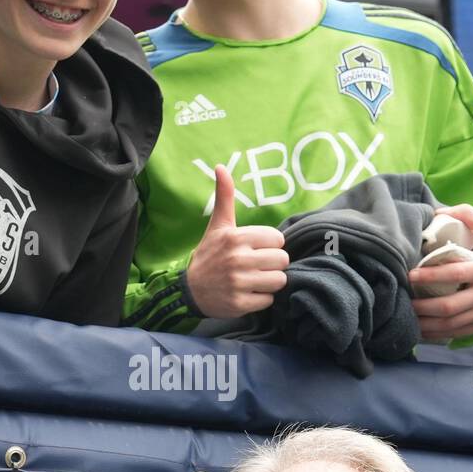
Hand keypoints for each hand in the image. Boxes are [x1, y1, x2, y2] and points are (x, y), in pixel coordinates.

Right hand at [185, 165, 288, 316]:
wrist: (190, 290)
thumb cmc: (209, 255)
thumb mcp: (218, 225)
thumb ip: (225, 197)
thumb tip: (221, 167)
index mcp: (236, 238)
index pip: (278, 239)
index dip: (270, 245)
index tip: (257, 249)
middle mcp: (238, 260)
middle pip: (282, 260)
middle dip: (273, 264)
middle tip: (257, 266)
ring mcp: (239, 283)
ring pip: (279, 281)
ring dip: (270, 282)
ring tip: (254, 279)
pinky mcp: (240, 304)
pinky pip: (269, 300)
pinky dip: (261, 299)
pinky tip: (248, 293)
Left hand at [408, 204, 472, 341]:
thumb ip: (470, 215)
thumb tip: (439, 212)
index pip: (456, 275)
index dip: (430, 276)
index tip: (410, 275)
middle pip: (449, 306)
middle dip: (423, 306)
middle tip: (405, 298)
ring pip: (450, 324)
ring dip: (426, 323)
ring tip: (408, 315)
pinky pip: (457, 333)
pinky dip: (437, 333)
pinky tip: (421, 328)